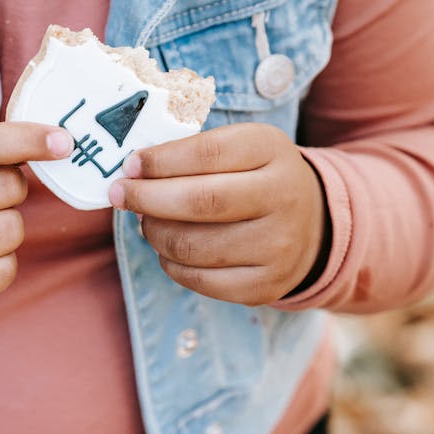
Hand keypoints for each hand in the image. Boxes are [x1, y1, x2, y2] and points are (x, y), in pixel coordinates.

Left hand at [108, 123, 328, 305]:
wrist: (312, 225)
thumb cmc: (256, 178)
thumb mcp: (240, 148)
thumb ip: (192, 153)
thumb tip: (133, 172)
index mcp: (272, 150)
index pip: (206, 154)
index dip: (159, 162)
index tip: (129, 166)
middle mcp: (282, 197)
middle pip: (199, 202)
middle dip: (146, 199)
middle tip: (120, 195)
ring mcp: (277, 246)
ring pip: (191, 246)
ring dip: (155, 233)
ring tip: (149, 221)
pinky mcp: (264, 286)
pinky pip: (198, 279)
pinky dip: (171, 264)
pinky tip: (171, 249)